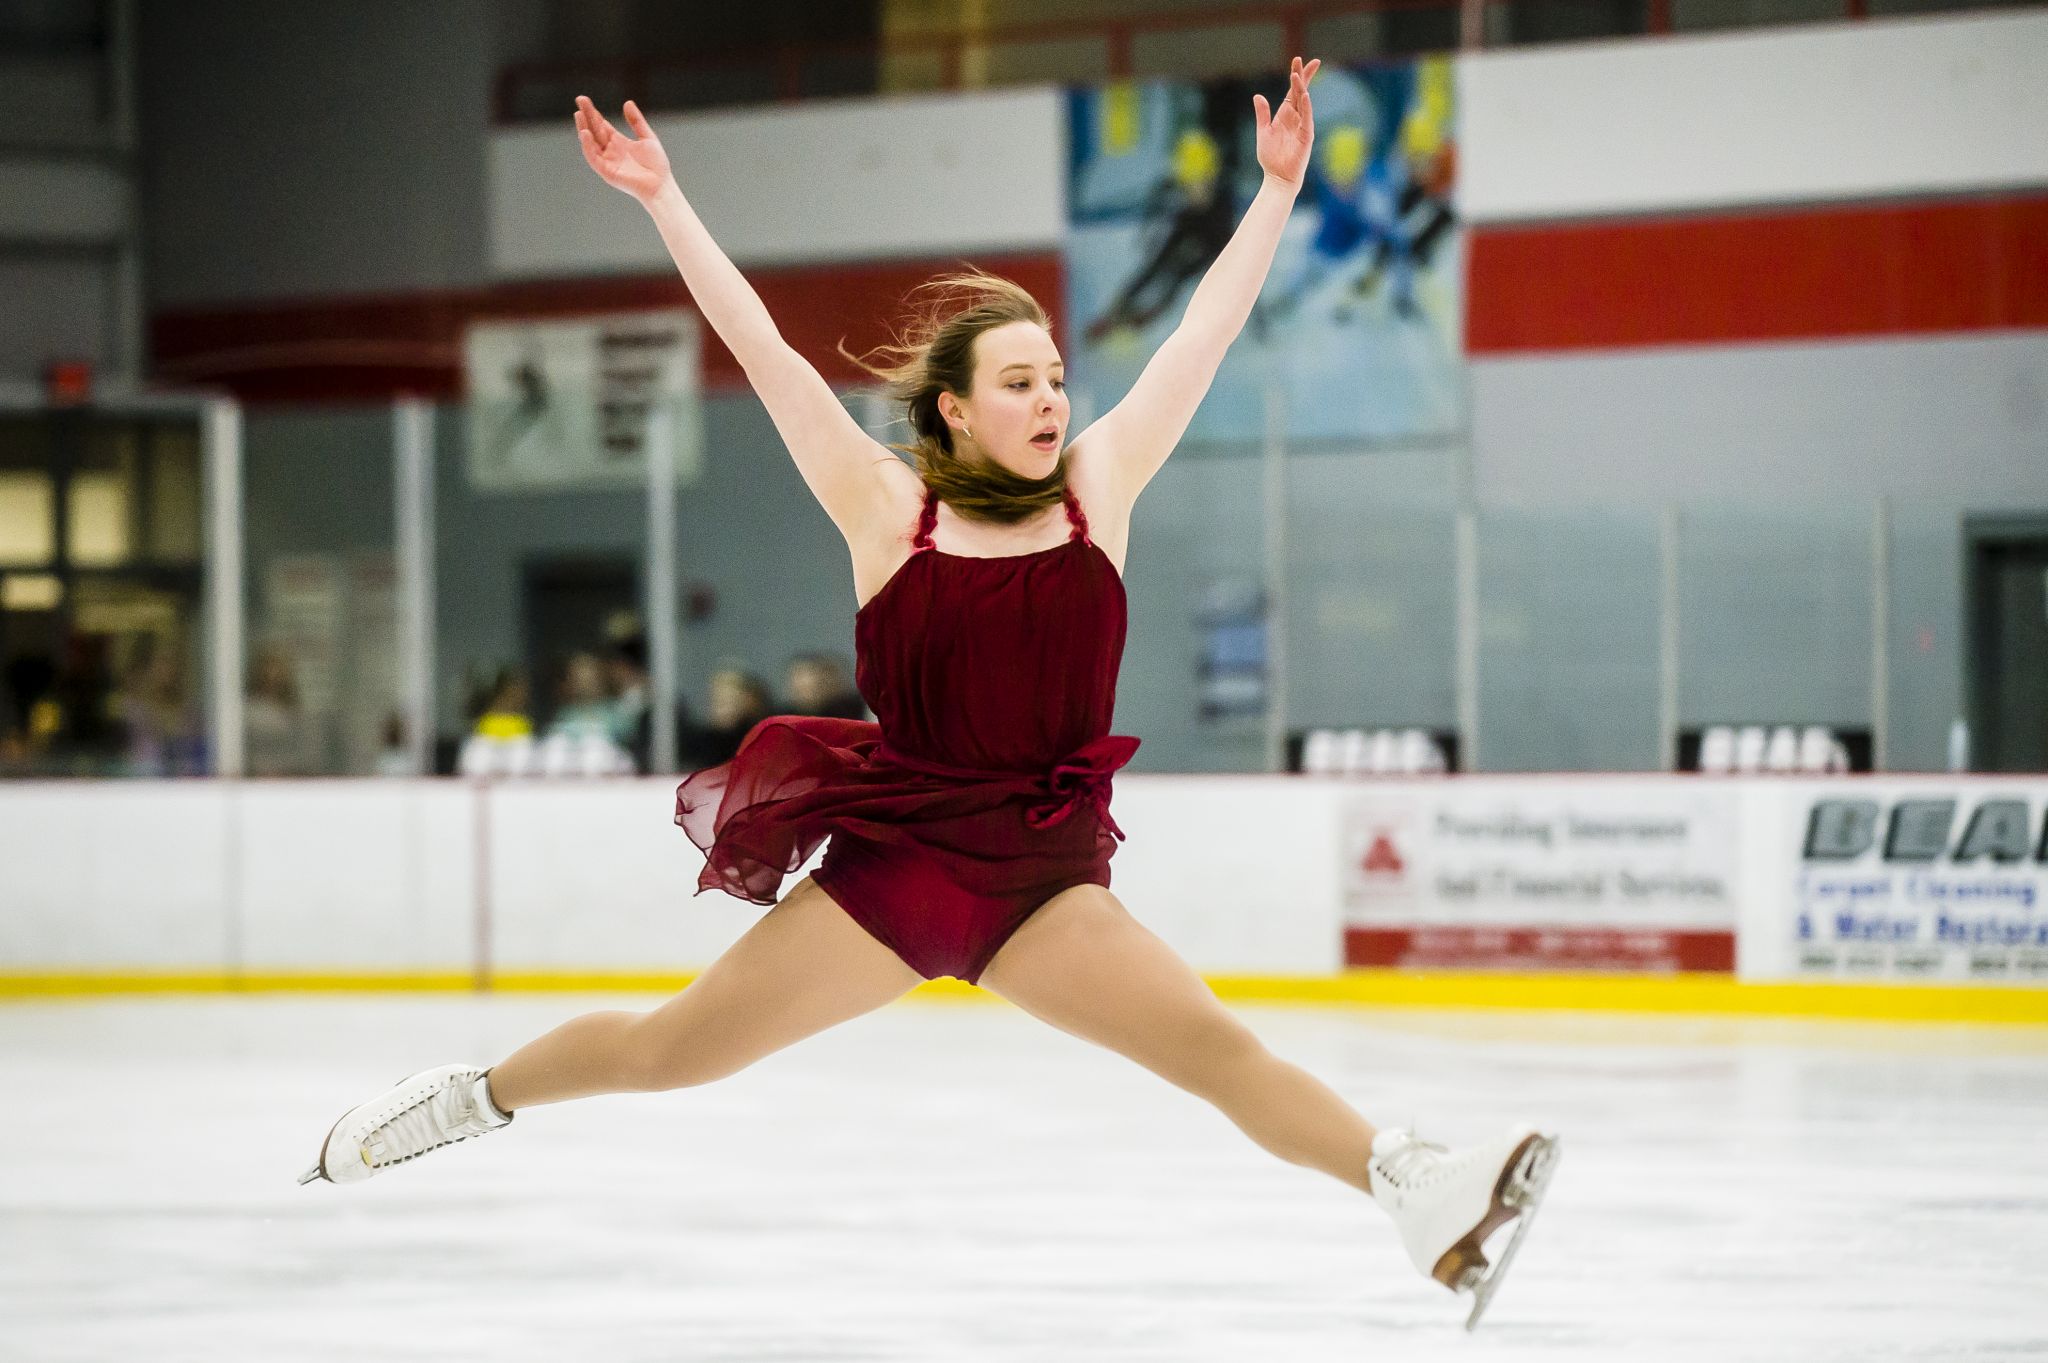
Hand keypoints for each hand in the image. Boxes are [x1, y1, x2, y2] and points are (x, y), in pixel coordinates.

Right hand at [574, 95, 672, 201]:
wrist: (661, 185)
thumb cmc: (657, 165)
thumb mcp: (647, 137)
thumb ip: (636, 121)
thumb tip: (627, 102)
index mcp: (618, 142)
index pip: (601, 124)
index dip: (593, 112)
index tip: (583, 99)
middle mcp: (610, 151)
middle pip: (594, 130)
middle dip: (586, 115)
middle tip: (579, 99)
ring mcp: (607, 161)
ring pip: (590, 143)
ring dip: (583, 128)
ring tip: (579, 114)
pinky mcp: (606, 172)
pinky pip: (593, 157)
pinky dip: (588, 146)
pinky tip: (585, 133)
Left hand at [1254, 57, 1319, 188]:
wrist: (1277, 178)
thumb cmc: (1271, 158)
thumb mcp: (1263, 132)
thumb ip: (1262, 114)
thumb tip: (1258, 96)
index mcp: (1285, 115)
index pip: (1293, 91)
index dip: (1296, 76)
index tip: (1297, 60)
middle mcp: (1296, 118)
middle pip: (1301, 92)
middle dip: (1303, 76)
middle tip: (1304, 60)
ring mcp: (1302, 126)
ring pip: (1304, 102)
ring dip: (1302, 88)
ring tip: (1298, 74)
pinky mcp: (1306, 137)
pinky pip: (1307, 118)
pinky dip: (1307, 107)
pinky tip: (1305, 95)